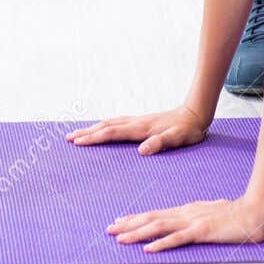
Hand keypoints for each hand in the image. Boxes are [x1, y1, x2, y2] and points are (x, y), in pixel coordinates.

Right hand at [66, 103, 209, 155]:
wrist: (195, 113)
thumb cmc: (187, 130)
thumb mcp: (177, 139)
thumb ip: (160, 143)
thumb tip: (142, 151)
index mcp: (141, 129)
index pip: (113, 133)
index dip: (95, 138)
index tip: (78, 142)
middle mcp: (136, 122)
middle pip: (106, 126)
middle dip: (87, 133)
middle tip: (68, 138)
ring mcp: (138, 120)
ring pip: (110, 123)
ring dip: (93, 128)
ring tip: (78, 133)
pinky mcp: (142, 121)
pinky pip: (117, 122)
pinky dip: (105, 125)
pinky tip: (102, 127)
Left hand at [106, 195, 263, 251]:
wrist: (253, 213)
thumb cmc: (235, 214)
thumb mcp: (211, 213)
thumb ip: (198, 217)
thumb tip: (189, 221)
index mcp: (186, 210)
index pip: (155, 214)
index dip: (136, 218)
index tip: (119, 222)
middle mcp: (185, 213)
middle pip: (151, 218)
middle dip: (129, 225)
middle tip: (109, 230)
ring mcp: (192, 221)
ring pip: (158, 227)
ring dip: (138, 234)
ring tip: (120, 239)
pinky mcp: (201, 231)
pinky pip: (177, 238)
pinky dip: (160, 243)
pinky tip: (148, 248)